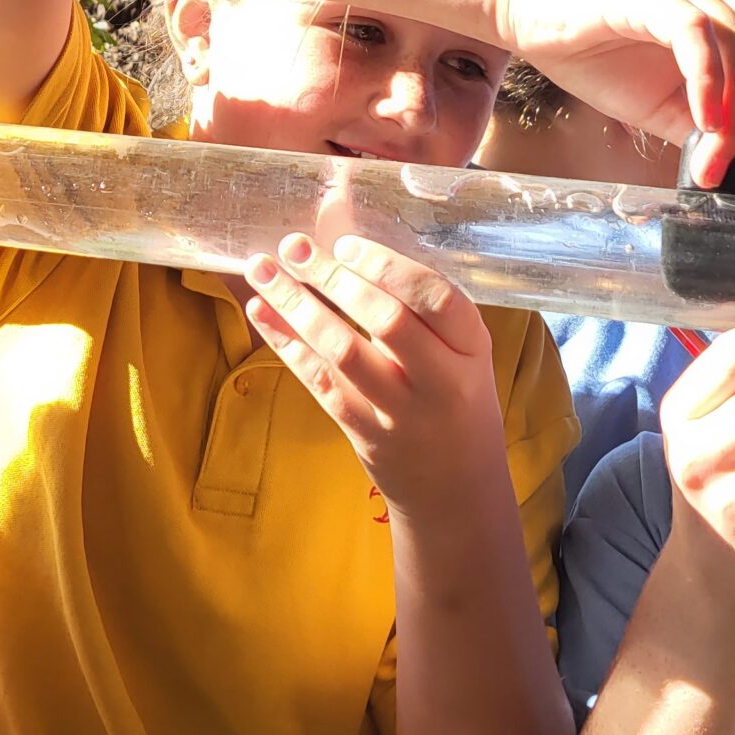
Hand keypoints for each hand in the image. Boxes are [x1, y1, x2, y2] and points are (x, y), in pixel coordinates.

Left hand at [241, 233, 504, 517]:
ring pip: (343, 352)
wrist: (455, 490)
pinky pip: (319, 382)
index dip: (389, 267)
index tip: (348, 245)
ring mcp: (399, 412)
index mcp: (472, 350)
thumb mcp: (462, 353)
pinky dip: (286, 342)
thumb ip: (422, 308)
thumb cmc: (457, 401)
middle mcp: (440, 381)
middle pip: (386, 321)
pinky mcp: (364, 433)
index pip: (437, 299)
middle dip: (333, 278)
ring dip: (296, 304)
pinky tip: (261, 311)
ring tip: (261, 269)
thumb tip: (351, 244)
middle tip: (294, 246)